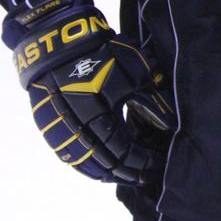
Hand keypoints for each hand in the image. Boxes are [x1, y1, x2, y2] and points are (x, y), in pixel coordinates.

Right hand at [10, 0, 174, 184]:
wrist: (59, 43)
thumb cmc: (103, 54)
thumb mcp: (136, 71)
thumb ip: (152, 100)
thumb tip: (169, 125)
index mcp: (102, 117)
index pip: (126, 152)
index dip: (143, 161)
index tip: (158, 163)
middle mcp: (80, 130)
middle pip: (108, 164)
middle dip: (130, 172)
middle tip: (147, 175)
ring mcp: (62, 131)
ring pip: (87, 165)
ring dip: (109, 174)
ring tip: (127, 176)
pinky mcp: (51, 128)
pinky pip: (70, 157)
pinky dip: (87, 167)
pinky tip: (99, 170)